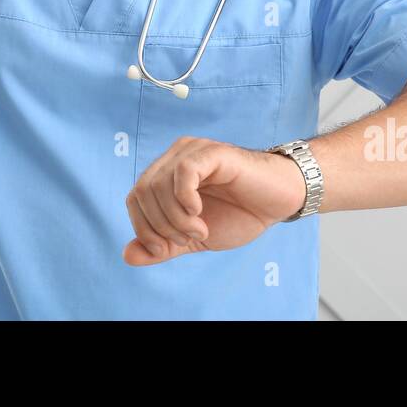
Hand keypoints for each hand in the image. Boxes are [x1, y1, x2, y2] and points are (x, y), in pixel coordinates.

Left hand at [122, 137, 307, 265]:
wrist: (280, 202)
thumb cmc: (240, 214)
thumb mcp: (194, 238)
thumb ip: (163, 246)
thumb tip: (126, 255)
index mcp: (166, 174)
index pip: (134, 199)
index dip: (143, 229)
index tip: (166, 248)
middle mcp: (174, 157)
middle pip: (142, 192)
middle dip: (161, 226)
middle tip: (190, 238)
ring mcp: (192, 151)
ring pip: (159, 184)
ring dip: (176, 218)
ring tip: (200, 230)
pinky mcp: (212, 152)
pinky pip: (183, 172)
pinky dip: (185, 199)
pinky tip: (199, 213)